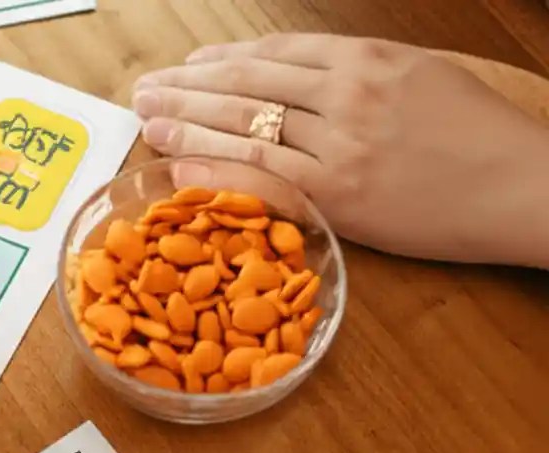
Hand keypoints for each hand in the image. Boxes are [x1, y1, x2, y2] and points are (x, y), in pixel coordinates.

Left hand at [133, 34, 548, 268]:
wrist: (522, 186)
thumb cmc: (479, 135)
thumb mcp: (420, 76)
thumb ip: (357, 72)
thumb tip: (299, 78)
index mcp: (366, 59)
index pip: (274, 54)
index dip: (222, 60)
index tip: (187, 66)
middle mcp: (346, 95)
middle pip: (246, 86)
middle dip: (186, 88)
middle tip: (145, 91)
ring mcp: (339, 145)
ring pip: (244, 128)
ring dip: (186, 124)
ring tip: (149, 122)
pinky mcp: (338, 195)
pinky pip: (260, 177)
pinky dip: (212, 170)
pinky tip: (176, 167)